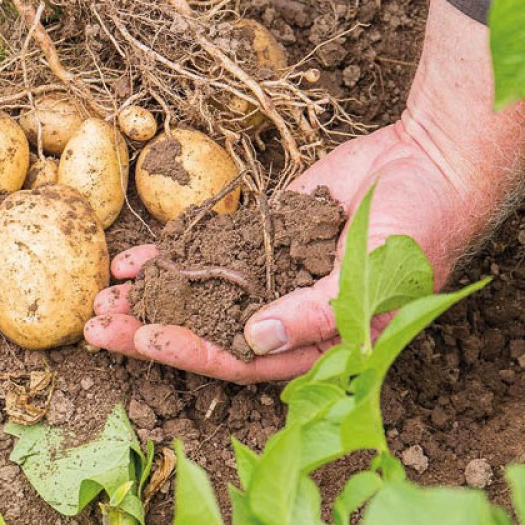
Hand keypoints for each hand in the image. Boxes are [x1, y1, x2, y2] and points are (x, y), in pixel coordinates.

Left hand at [84, 0, 524, 381]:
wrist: (426, 163)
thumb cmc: (416, 231)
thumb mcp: (371, 279)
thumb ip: (315, 312)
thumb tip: (253, 338)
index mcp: (312, 342)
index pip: (241, 361)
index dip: (192, 352)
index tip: (146, 338)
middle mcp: (281, 315)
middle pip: (205, 332)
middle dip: (151, 332)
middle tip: (98, 329)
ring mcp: (265, 275)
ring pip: (197, 295)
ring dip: (149, 299)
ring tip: (99, 301)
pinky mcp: (257, 238)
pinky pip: (204, 253)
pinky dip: (166, 258)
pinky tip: (126, 263)